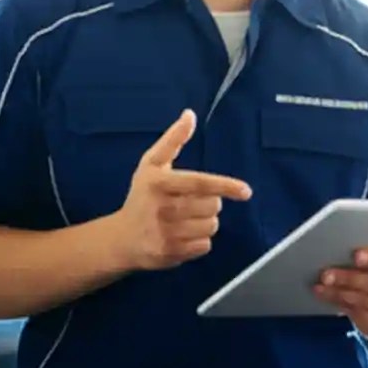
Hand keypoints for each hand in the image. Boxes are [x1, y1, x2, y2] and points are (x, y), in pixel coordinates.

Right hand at [110, 109, 252, 270]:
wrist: (121, 239)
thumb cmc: (142, 196)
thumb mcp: (151, 164)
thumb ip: (173, 140)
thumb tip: (190, 114)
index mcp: (159, 183)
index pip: (200, 183)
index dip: (225, 186)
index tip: (246, 191)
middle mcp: (162, 208)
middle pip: (212, 206)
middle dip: (209, 203)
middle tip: (189, 203)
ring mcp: (166, 233)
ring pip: (211, 226)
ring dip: (205, 222)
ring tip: (185, 220)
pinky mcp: (171, 253)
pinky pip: (205, 245)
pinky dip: (199, 241)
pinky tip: (182, 236)